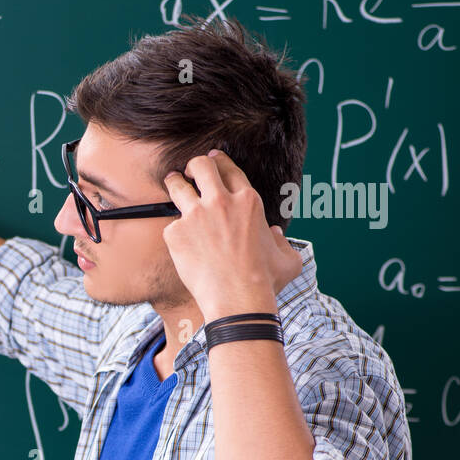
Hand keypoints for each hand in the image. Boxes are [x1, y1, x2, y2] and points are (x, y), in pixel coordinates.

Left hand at [160, 150, 303, 319]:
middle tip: (188, 172)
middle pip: (201, 166)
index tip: (212, 159)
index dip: (218, 161)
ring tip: (172, 183)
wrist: (237, 300)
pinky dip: (174, 234)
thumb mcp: (288, 259)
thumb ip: (283, 242)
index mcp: (248, 201)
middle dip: (193, 165)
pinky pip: (170, 226)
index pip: (229, 170)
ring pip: (177, 186)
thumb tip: (275, 234)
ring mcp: (195, 215)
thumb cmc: (265, 282)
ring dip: (174, 182)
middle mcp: (221, 202)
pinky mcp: (176, 233)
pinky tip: (179, 243)